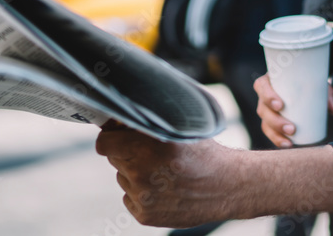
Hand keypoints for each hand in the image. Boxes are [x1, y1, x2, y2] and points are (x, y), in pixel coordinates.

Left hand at [95, 126, 244, 227]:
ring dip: (136, 173)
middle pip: (115, 159)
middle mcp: (141, 173)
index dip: (111, 137)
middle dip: (128, 153)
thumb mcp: (182, 127)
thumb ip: (151, 122)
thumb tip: (121, 117)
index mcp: (148, 146)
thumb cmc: (206, 153)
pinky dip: (142, 193)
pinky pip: (130, 198)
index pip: (105, 143)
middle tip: (151, 152)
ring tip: (163, 171)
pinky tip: (164, 188)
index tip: (117, 136)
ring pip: (123, 178)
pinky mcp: (145, 215)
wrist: (227, 186)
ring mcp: (142, 197)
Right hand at [253, 74, 332, 147]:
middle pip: (263, 109)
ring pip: (265, 123)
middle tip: (292, 128)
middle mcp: (265, 95)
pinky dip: (277, 139)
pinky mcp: (271, 120)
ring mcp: (267, 109)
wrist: (306, 84)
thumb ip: (327, 95)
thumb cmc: (308, 82)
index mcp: (271, 80)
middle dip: (275, 121)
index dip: (268, 96)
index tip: (280, 105)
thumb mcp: (317, 84)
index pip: (262, 86)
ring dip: (276, 134)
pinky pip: (270, 132)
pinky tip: (286, 145)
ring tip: (290, 140)